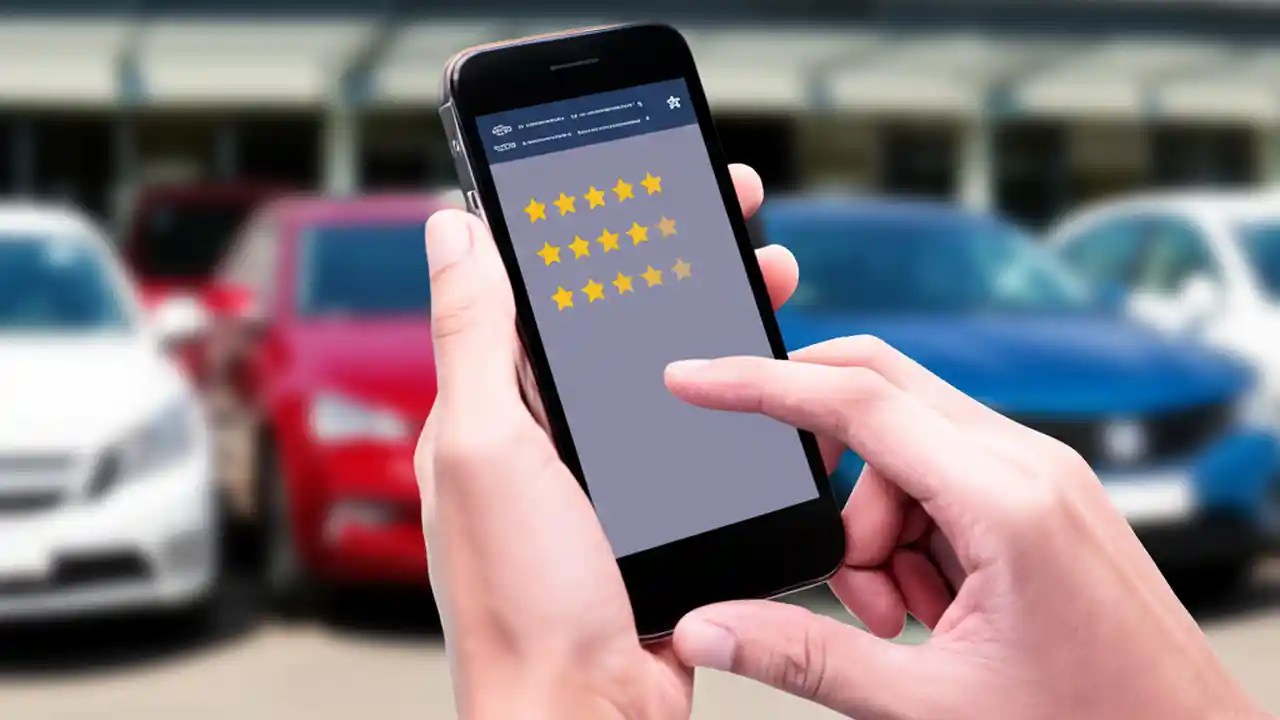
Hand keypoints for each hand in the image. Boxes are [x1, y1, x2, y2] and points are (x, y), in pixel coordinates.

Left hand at [416, 166, 798, 718]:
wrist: (587, 714)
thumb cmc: (523, 600)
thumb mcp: (486, 448)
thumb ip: (473, 338)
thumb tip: (451, 231)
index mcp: (487, 410)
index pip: (532, 291)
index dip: (586, 228)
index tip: (640, 181)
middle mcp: (539, 438)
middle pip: (606, 323)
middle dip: (666, 262)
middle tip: (725, 217)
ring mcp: (597, 477)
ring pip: (656, 374)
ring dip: (708, 320)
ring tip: (764, 279)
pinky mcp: (648, 513)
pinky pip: (688, 436)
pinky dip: (727, 395)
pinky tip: (764, 375)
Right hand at [666, 341, 1264, 719]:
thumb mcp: (928, 704)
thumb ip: (804, 656)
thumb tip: (709, 627)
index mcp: (1006, 499)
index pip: (855, 400)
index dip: (758, 382)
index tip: (693, 377)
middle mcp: (1028, 463)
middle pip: (877, 406)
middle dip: (833, 487)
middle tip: (851, 582)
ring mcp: (1040, 475)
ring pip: (904, 452)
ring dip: (879, 532)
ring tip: (909, 621)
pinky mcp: (1041, 496)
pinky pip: (942, 480)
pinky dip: (915, 537)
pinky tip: (937, 609)